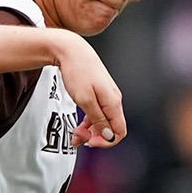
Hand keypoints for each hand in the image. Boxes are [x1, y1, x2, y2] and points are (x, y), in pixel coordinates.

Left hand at [50, 31, 127, 147]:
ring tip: (74, 133)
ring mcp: (106, 96)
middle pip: (110, 128)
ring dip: (89, 131)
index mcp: (113, 102)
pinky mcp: (99, 93)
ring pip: (102, 122)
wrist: (71, 50)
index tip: (90, 142)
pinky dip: (87, 122)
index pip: (119, 132)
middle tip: (77, 137)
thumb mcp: (85, 100)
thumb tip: (109, 135)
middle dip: (94, 136)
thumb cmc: (77, 72)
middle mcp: (113, 100)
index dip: (106, 141)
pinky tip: (78, 125)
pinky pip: (97, 113)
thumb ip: (98, 119)